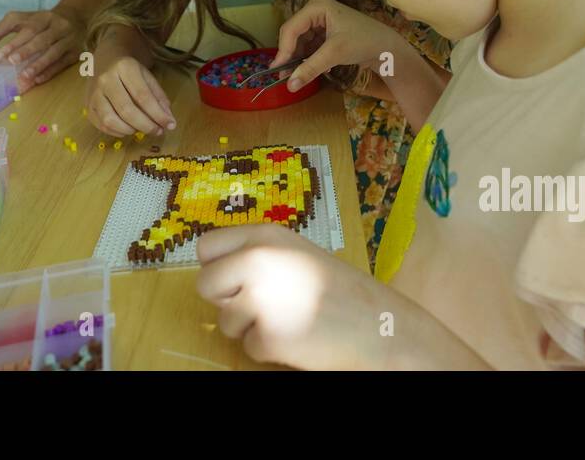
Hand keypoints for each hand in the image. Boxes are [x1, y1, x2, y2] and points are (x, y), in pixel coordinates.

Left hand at [0, 6, 84, 92]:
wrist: (75, 17)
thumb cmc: (40, 22)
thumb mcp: (19, 20)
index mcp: (42, 17)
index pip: (27, 30)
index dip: (12, 44)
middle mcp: (57, 26)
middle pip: (41, 39)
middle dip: (26, 51)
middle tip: (12, 62)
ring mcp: (68, 39)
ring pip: (54, 52)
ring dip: (39, 64)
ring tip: (25, 76)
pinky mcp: (75, 52)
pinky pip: (63, 63)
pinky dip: (50, 71)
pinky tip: (38, 79)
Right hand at [84, 55, 175, 136]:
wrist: (106, 58)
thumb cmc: (130, 69)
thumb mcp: (147, 76)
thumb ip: (159, 97)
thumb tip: (168, 121)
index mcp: (124, 67)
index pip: (143, 96)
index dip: (157, 114)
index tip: (169, 125)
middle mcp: (106, 79)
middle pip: (126, 110)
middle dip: (145, 125)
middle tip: (157, 131)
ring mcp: (93, 92)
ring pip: (110, 120)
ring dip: (129, 130)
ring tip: (141, 128)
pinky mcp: (87, 104)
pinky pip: (100, 124)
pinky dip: (116, 132)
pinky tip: (127, 129)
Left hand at [195, 225, 394, 369]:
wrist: (379, 325)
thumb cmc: (338, 289)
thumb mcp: (297, 253)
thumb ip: (259, 254)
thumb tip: (219, 269)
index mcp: (264, 235)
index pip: (206, 247)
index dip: (218, 267)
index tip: (234, 278)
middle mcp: (256, 260)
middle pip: (205, 285)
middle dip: (225, 300)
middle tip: (257, 305)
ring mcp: (259, 299)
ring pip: (224, 321)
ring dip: (249, 327)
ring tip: (288, 319)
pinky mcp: (267, 336)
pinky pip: (248, 347)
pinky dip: (268, 349)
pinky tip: (296, 338)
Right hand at [271, 0, 402, 91]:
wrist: (386, 47)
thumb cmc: (363, 42)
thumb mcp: (335, 54)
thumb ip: (310, 68)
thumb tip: (289, 86)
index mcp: (316, 6)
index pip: (291, 28)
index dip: (283, 50)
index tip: (278, 71)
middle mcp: (315, 10)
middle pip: (293, 34)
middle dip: (290, 55)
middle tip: (284, 77)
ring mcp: (319, 21)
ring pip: (300, 42)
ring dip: (300, 59)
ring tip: (299, 76)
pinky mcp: (324, 32)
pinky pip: (309, 46)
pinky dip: (310, 58)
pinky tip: (319, 68)